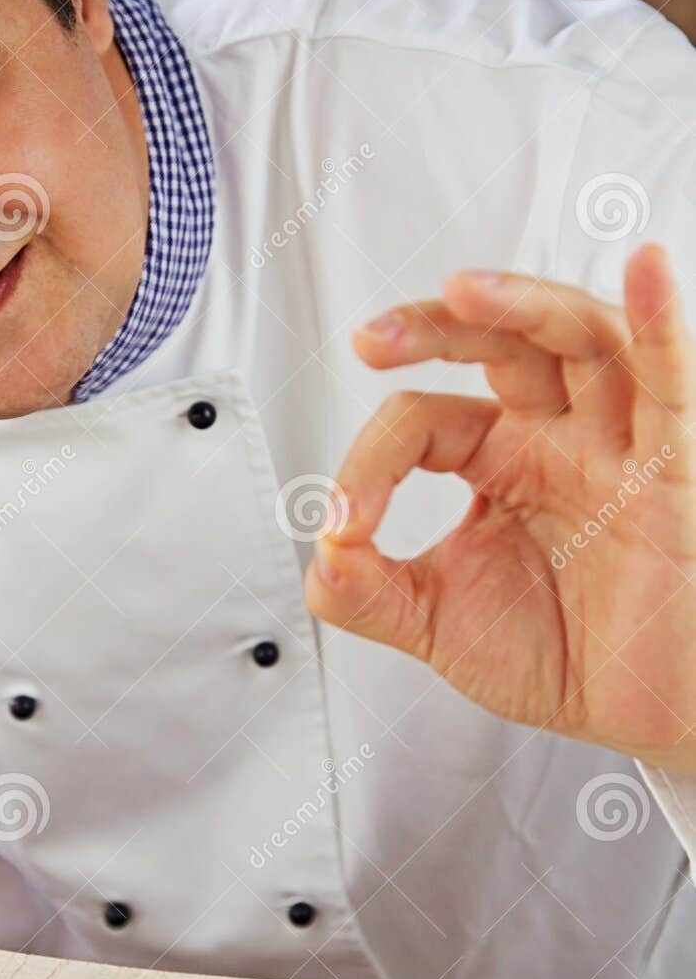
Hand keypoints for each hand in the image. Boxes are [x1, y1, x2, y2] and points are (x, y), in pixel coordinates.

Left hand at [305, 244, 695, 775]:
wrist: (634, 709)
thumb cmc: (561, 655)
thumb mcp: (436, 624)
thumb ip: (367, 592)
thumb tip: (318, 556)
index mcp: (502, 459)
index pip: (425, 419)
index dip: (370, 463)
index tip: (344, 525)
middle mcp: (559, 438)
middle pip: (501, 344)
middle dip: (434, 328)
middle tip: (373, 339)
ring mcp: (616, 447)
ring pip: (579, 339)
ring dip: (523, 304)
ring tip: (464, 292)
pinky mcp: (670, 471)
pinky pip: (671, 385)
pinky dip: (662, 322)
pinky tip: (645, 269)